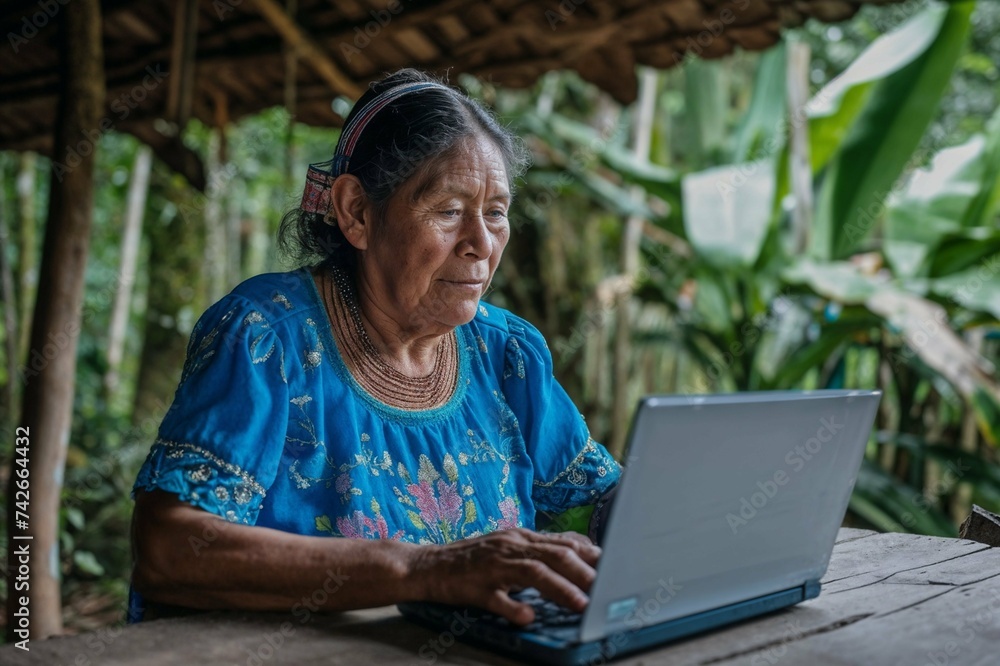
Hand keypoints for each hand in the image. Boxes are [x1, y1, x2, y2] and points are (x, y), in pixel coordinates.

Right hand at [408, 528, 600, 625]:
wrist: (426, 565)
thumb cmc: (471, 559)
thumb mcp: (507, 546)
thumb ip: (538, 549)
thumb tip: (577, 549)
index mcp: (518, 537)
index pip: (561, 542)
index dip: (589, 554)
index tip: (614, 565)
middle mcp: (509, 547)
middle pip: (553, 554)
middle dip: (583, 571)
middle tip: (606, 588)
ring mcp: (491, 566)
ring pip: (531, 572)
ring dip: (560, 588)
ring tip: (581, 604)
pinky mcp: (474, 587)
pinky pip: (496, 598)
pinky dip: (513, 608)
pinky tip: (527, 618)